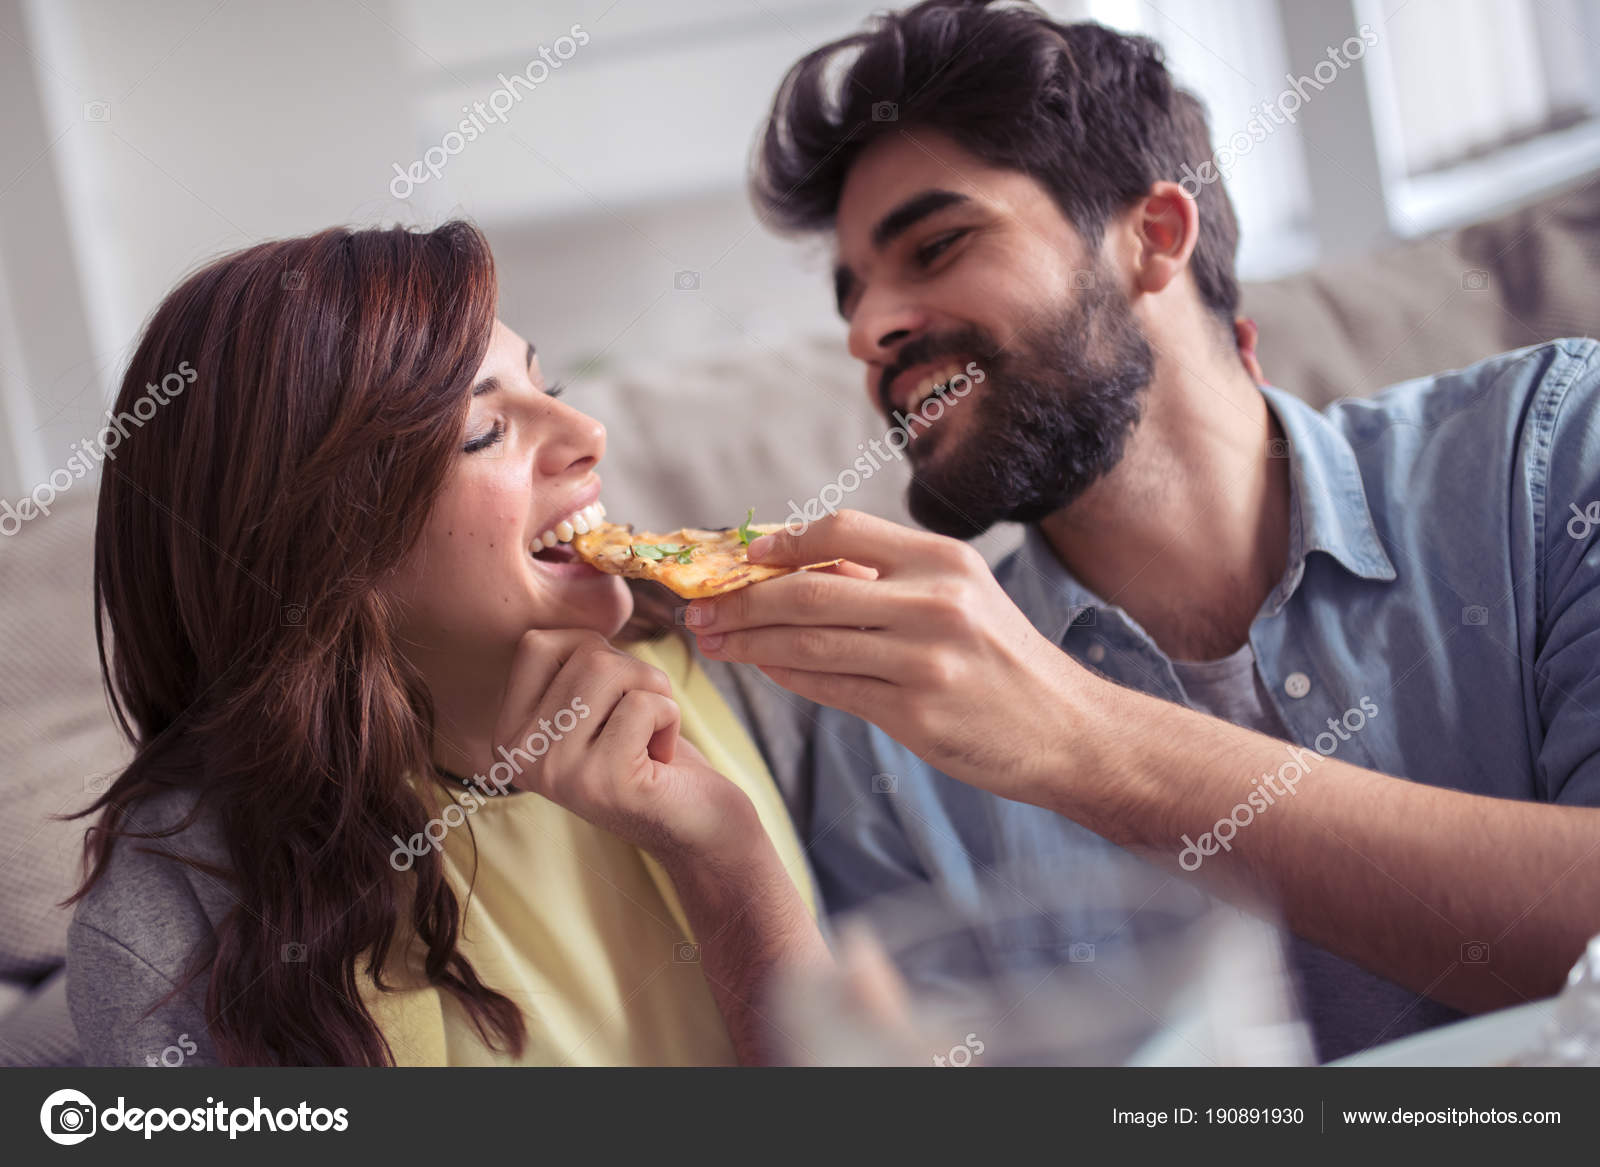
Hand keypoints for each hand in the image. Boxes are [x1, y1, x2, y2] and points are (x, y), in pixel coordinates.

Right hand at [493, 630, 761, 864]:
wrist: (698, 823)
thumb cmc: (651, 751)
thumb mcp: (595, 703)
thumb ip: (571, 663)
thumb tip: (573, 580)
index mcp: (507, 733)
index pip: (539, 642)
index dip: (595, 653)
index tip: (611, 704)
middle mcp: (518, 757)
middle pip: (585, 654)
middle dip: (635, 676)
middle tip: (640, 727)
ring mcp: (557, 773)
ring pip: (613, 671)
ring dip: (655, 695)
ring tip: (650, 740)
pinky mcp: (604, 782)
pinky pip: (646, 703)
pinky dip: (670, 720)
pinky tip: (661, 761)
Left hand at [685, 510, 1084, 800]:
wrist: (1068, 731)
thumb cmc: (1004, 663)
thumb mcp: (962, 598)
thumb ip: (887, 582)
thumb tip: (796, 570)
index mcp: (943, 561)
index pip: (840, 531)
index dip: (779, 542)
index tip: (739, 557)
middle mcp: (934, 603)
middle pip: (808, 591)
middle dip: (741, 600)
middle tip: (700, 608)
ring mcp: (925, 661)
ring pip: (808, 644)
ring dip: (749, 643)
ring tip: (713, 642)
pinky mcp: (916, 714)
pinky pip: (829, 689)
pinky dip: (786, 677)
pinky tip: (763, 669)